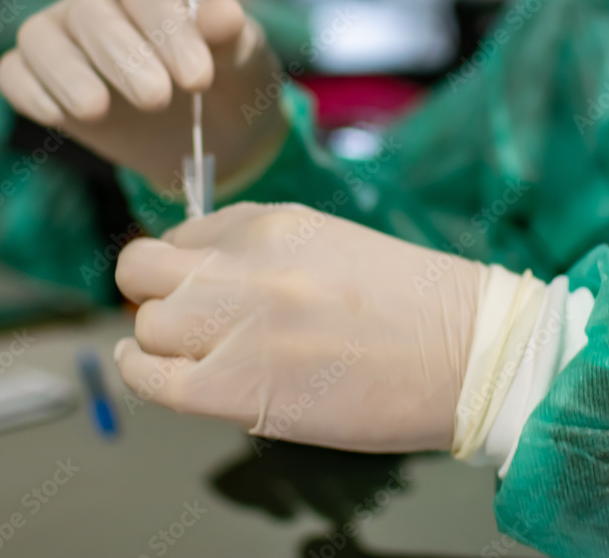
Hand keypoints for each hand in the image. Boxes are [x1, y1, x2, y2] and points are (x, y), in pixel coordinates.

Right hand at [0, 0, 286, 186]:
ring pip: (41, 38)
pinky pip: (14, 75)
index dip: (168, 32)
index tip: (198, 78)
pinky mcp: (39, 78)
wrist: (209, 135)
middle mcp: (97, 0)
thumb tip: (224, 13)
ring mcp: (62, 37)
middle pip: (92, 14)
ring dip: (67, 74)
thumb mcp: (243, 63)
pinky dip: (30, 92)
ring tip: (98, 109)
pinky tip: (60, 117)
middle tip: (157, 99)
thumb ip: (232, 38)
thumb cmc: (226, 84)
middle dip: (122, 58)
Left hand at [113, 203, 484, 452]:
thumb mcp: (327, 242)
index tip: (190, 285)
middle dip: (146, 291)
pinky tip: (156, 372)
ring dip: (155, 339)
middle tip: (168, 313)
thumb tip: (200, 272)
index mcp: (268, 222)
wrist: (468, 353)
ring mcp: (237, 323)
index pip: (181, 234)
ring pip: (146, 323)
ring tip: (179, 352)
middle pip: (141, 268)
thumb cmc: (411, 305)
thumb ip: (258, 250)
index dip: (178, 265)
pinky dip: (143, 373)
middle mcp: (243, 265)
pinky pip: (152, 379)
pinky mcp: (239, 385)